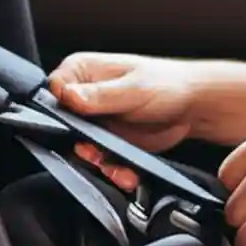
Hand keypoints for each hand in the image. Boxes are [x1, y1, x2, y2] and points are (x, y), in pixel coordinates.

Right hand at [49, 52, 200, 189]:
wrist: (193, 106)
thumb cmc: (166, 84)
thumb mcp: (133, 90)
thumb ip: (100, 96)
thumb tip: (67, 95)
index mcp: (81, 71)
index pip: (52, 94)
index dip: (60, 116)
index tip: (78, 131)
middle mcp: (82, 95)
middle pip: (63, 128)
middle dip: (82, 147)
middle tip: (98, 155)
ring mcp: (93, 120)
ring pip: (81, 149)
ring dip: (99, 164)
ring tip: (121, 170)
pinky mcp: (106, 140)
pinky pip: (99, 160)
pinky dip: (112, 171)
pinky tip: (127, 174)